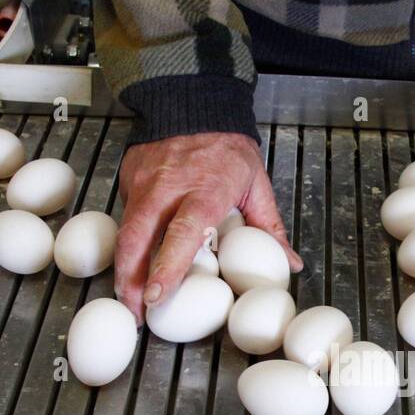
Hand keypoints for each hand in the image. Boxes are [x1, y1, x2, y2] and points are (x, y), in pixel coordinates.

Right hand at [114, 132, 302, 322]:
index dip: (167, 267)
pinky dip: (127, 245)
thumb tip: (290, 265)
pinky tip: (131, 266)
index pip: (183, 233)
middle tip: (136, 312)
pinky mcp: (128, 181)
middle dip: (131, 279)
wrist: (193, 102)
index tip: (157, 295)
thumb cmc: (228, 148)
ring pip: (125, 232)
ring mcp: (143, 183)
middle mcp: (168, 187)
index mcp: (205, 190)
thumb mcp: (256, 184)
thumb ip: (269, 227)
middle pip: (139, 238)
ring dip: (123, 270)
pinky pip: (126, 218)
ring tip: (130, 300)